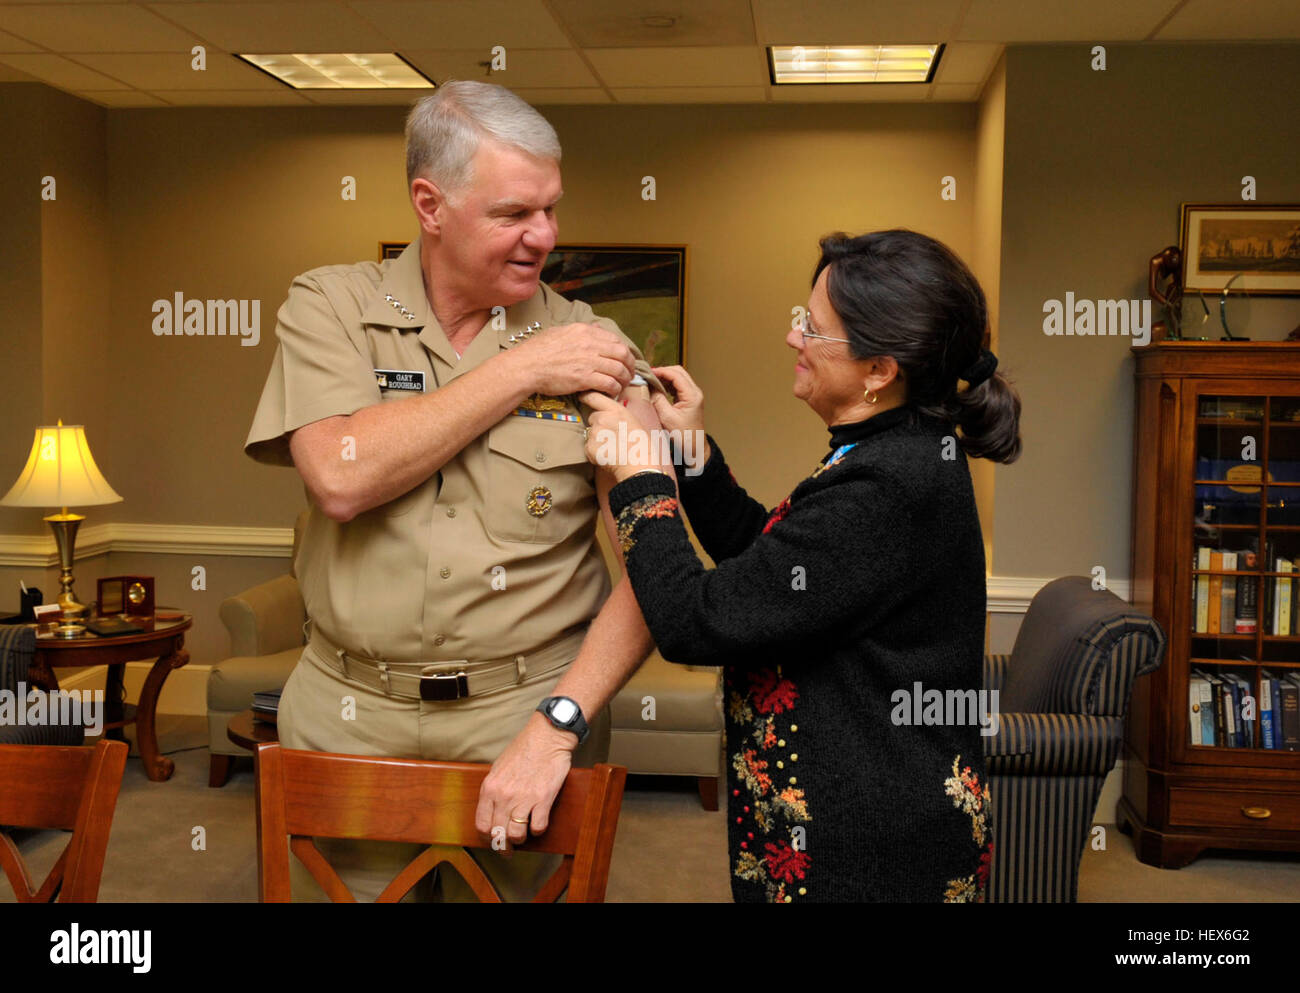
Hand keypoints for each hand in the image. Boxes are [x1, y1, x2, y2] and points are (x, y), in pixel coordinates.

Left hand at [475, 712, 577, 848]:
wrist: (547, 737)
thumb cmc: (524, 749)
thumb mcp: (499, 768)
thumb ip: (494, 789)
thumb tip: (492, 809)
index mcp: (490, 788)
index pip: (482, 825)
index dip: (487, 837)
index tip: (493, 839)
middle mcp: (504, 796)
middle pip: (498, 834)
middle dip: (503, 846)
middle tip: (508, 848)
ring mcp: (524, 799)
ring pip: (516, 835)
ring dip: (519, 839)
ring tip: (523, 836)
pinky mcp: (543, 799)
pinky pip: (537, 827)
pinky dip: (537, 830)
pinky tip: (538, 822)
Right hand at [505, 323, 634, 397]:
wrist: (527, 366)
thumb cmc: (539, 350)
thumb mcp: (560, 331)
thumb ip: (581, 331)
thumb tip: (597, 329)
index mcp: (585, 332)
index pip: (615, 340)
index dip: (624, 352)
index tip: (625, 360)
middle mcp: (590, 344)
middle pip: (622, 354)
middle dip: (630, 365)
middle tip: (629, 374)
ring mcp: (589, 361)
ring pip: (619, 370)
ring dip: (624, 379)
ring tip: (622, 385)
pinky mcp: (585, 378)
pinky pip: (609, 383)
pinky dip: (615, 389)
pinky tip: (612, 392)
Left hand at [580, 391, 666, 482]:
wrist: (638, 465)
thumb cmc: (641, 445)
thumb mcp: (634, 421)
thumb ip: (619, 414)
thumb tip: (611, 414)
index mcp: (615, 410)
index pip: (593, 397)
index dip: (587, 397)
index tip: (583, 397)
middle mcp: (602, 419)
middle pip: (592, 417)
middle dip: (599, 424)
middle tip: (612, 435)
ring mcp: (594, 434)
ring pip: (591, 433)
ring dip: (598, 439)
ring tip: (613, 447)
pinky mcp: (589, 448)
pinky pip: (589, 447)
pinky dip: (596, 451)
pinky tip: (609, 454)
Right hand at [649, 366, 709, 470]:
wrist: (694, 448)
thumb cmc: (684, 436)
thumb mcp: (667, 418)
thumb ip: (657, 399)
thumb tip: (648, 386)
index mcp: (692, 395)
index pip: (676, 374)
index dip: (661, 371)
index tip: (647, 373)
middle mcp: (694, 392)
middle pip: (678, 372)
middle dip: (662, 372)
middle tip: (648, 375)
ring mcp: (692, 395)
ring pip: (677, 378)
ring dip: (664, 377)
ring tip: (650, 381)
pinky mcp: (688, 400)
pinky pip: (677, 386)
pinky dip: (666, 384)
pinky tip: (657, 388)